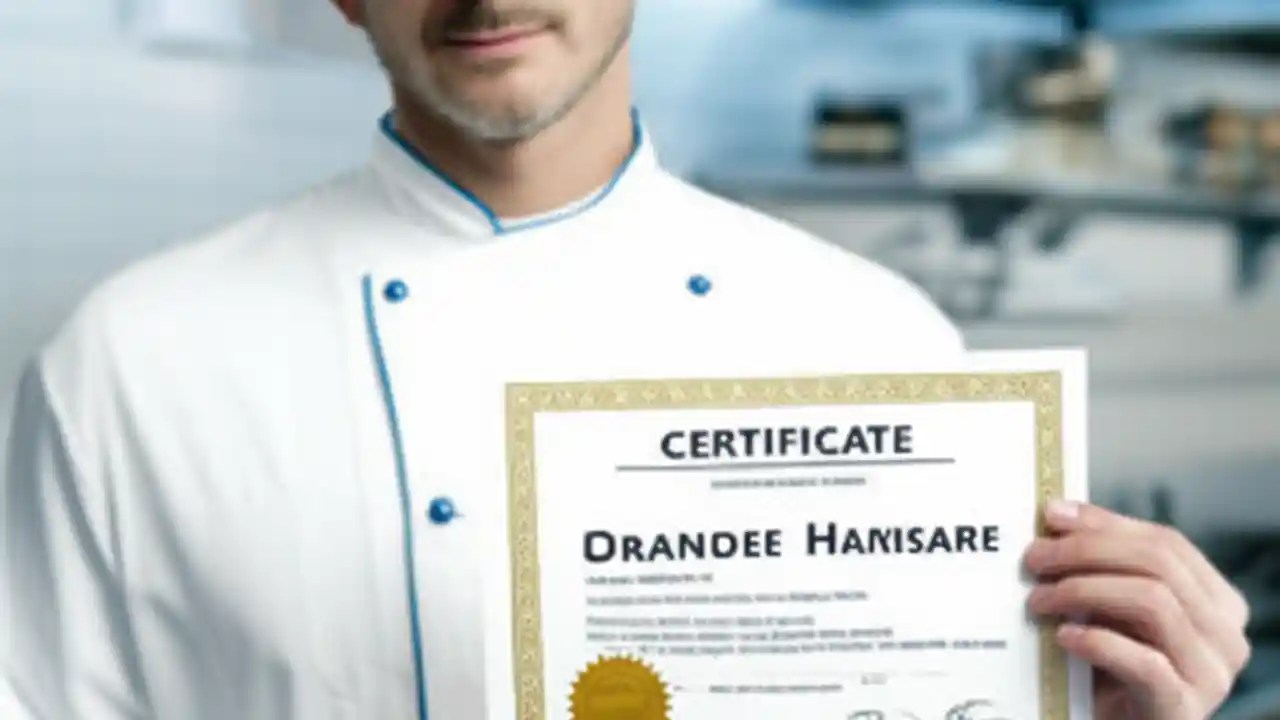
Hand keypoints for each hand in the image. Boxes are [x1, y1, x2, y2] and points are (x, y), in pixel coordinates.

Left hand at [1024, 501, 1251, 719]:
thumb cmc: (1112, 671)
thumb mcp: (1113, 611)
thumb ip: (1102, 567)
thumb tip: (1057, 515)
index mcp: (1217, 601)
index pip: (1166, 542)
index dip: (1105, 524)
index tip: (1051, 517)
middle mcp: (1226, 634)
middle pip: (1159, 565)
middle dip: (1086, 552)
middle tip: (1035, 559)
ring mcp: (1211, 675)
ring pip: (1154, 602)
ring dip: (1084, 591)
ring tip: (1039, 600)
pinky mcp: (1183, 709)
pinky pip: (1146, 664)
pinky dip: (1099, 642)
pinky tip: (1063, 636)